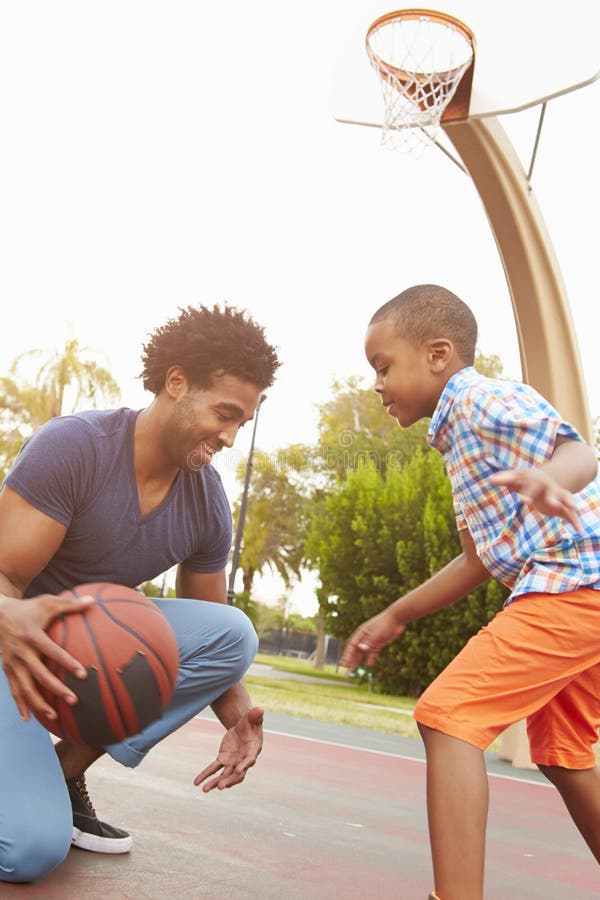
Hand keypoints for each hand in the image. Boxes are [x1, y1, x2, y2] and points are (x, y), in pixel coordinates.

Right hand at [0, 592, 93, 721]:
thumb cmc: (28, 608)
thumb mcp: (47, 602)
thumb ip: (70, 604)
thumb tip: (92, 601)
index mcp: (33, 636)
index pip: (52, 652)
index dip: (67, 663)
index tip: (82, 674)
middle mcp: (21, 652)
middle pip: (39, 674)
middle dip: (55, 689)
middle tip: (73, 700)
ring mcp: (12, 663)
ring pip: (25, 687)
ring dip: (38, 703)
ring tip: (53, 716)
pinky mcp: (7, 669)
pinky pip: (13, 689)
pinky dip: (20, 704)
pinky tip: (27, 719)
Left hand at [193, 706, 263, 792]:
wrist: (243, 726)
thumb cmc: (250, 722)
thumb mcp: (252, 717)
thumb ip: (255, 715)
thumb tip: (260, 709)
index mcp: (253, 750)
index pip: (250, 760)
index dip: (245, 765)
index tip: (239, 771)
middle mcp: (243, 760)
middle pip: (237, 774)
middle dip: (229, 780)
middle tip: (220, 787)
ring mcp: (233, 762)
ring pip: (224, 775)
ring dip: (215, 782)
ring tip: (205, 789)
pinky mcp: (223, 760)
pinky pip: (213, 769)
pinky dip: (205, 775)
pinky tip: (197, 782)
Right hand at [341, 608, 405, 670]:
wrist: (397, 618)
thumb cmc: (385, 623)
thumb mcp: (377, 633)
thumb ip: (369, 642)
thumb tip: (361, 649)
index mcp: (361, 633)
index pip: (351, 645)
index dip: (347, 655)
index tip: (343, 664)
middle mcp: (364, 637)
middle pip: (355, 650)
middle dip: (350, 660)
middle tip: (345, 670)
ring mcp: (371, 641)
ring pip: (362, 653)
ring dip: (358, 661)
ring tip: (353, 670)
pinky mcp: (378, 643)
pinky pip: (372, 653)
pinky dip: (370, 659)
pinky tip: (368, 665)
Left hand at [489, 467, 581, 530]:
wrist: (547, 477)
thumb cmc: (526, 480)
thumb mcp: (517, 478)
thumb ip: (505, 479)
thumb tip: (490, 480)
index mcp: (535, 482)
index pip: (530, 486)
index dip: (527, 493)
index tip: (522, 500)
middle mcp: (548, 487)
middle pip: (550, 491)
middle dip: (551, 497)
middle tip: (551, 503)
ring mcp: (557, 495)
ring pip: (564, 498)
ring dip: (567, 502)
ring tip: (572, 507)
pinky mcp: (563, 506)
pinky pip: (571, 513)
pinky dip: (576, 521)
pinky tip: (580, 531)